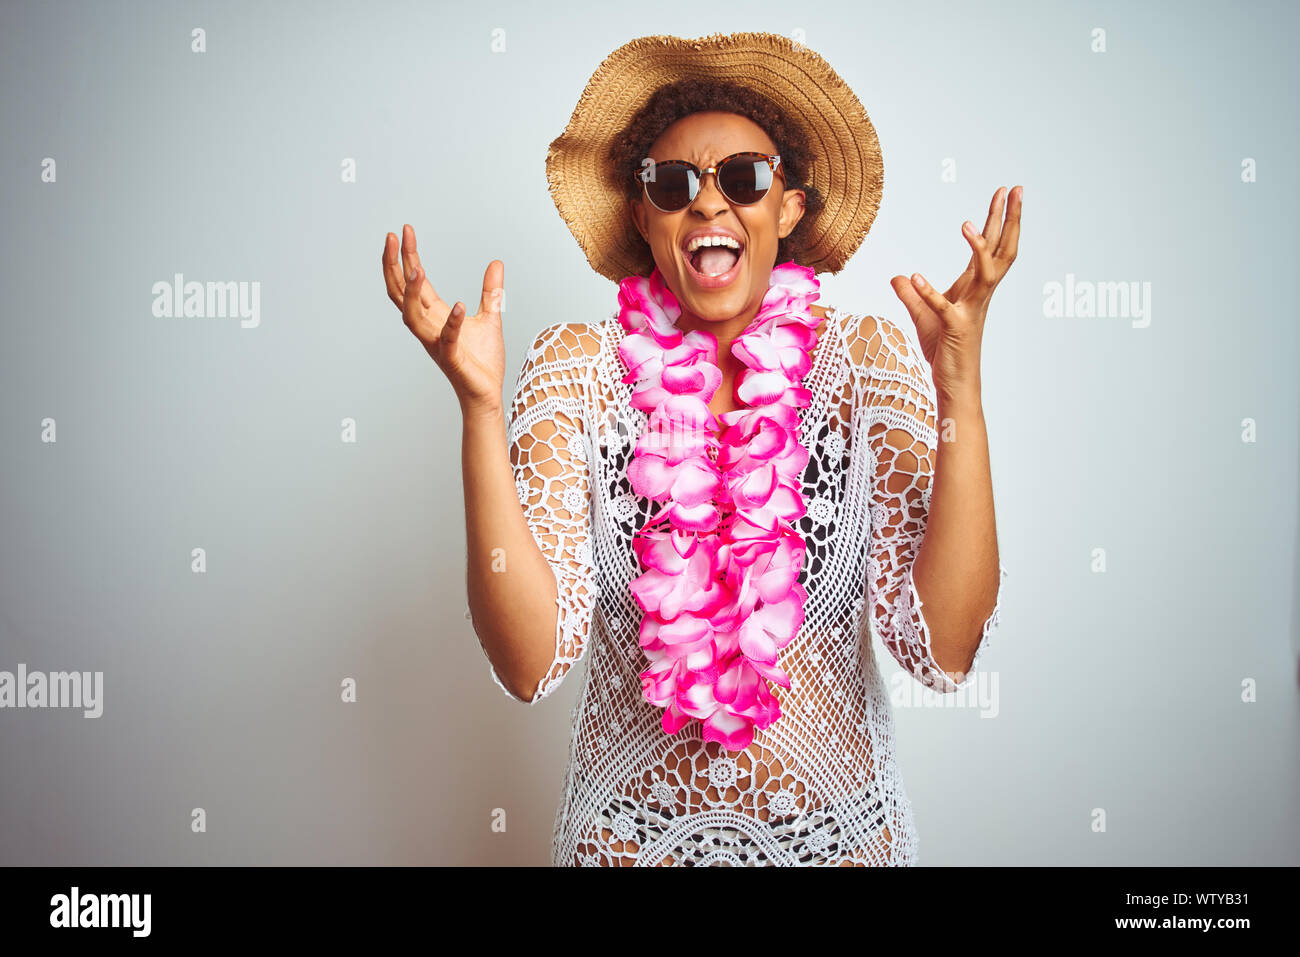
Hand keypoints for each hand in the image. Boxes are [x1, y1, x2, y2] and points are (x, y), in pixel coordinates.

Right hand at [382, 224, 506, 414]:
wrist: (486, 394)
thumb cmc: (482, 361)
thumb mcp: (490, 318)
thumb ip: (491, 291)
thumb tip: (496, 263)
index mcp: (435, 315)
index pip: (415, 281)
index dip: (408, 256)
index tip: (404, 231)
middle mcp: (429, 327)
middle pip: (401, 293)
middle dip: (395, 265)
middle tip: (394, 237)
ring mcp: (437, 343)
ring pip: (412, 317)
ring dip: (413, 294)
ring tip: (416, 269)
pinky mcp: (452, 359)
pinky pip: (447, 339)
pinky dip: (451, 323)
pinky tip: (458, 305)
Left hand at [890, 185, 1020, 404]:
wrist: (955, 384)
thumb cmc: (945, 351)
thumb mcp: (922, 317)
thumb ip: (912, 295)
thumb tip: (898, 276)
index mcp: (974, 288)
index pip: (991, 246)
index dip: (998, 218)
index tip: (1006, 190)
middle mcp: (979, 296)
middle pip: (1001, 251)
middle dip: (1009, 220)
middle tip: (1015, 189)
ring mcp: (970, 312)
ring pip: (985, 274)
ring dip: (978, 248)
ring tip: (966, 224)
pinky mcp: (955, 330)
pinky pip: (943, 309)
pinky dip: (929, 294)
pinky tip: (914, 278)